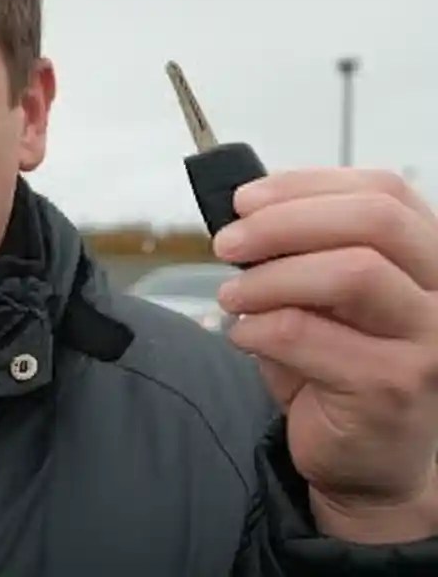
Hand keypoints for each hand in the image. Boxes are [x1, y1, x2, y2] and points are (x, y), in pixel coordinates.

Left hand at [213, 168, 437, 543]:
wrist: (369, 462)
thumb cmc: (342, 370)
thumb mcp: (325, 299)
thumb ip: (304, 254)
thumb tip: (246, 214)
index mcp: (428, 258)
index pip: (382, 192)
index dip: (306, 185)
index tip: (245, 199)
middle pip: (373, 221)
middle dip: (283, 222)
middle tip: (228, 243)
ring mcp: (428, 340)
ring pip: (349, 273)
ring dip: (270, 277)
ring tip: (232, 297)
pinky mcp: (393, 385)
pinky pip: (307, 334)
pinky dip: (258, 328)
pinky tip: (245, 336)